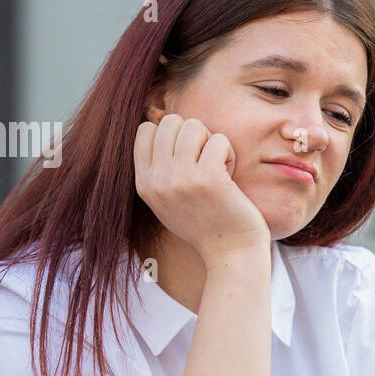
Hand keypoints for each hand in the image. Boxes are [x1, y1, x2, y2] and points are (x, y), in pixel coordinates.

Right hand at [135, 112, 270, 262]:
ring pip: (193, 125)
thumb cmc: (206, 224)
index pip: (144, 130)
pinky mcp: (208, 178)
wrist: (230, 253)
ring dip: (211, 141)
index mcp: (144, 184)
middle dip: (193, 135)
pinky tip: (230, 175)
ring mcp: (181, 179)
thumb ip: (159, 169)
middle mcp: (157, 181)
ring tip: (217, 167)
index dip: (170, 135)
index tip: (186, 158)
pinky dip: (228, 152)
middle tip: (205, 161)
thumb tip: (159, 125)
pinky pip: (218, 139)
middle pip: (170, 122)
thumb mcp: (168, 200)